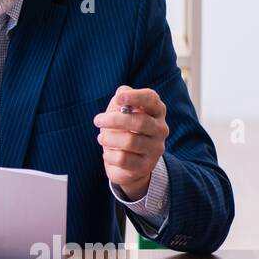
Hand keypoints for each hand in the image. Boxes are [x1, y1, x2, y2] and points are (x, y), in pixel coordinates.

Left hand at [92, 85, 168, 200]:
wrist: (128, 163)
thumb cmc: (124, 129)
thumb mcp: (121, 111)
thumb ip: (122, 98)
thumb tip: (122, 92)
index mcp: (156, 111)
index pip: (152, 99)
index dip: (135, 97)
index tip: (118, 98)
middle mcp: (160, 129)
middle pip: (140, 122)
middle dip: (114, 120)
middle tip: (97, 120)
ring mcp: (155, 149)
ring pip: (130, 141)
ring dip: (109, 138)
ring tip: (101, 138)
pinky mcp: (146, 166)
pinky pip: (123, 159)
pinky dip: (109, 155)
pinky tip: (108, 153)